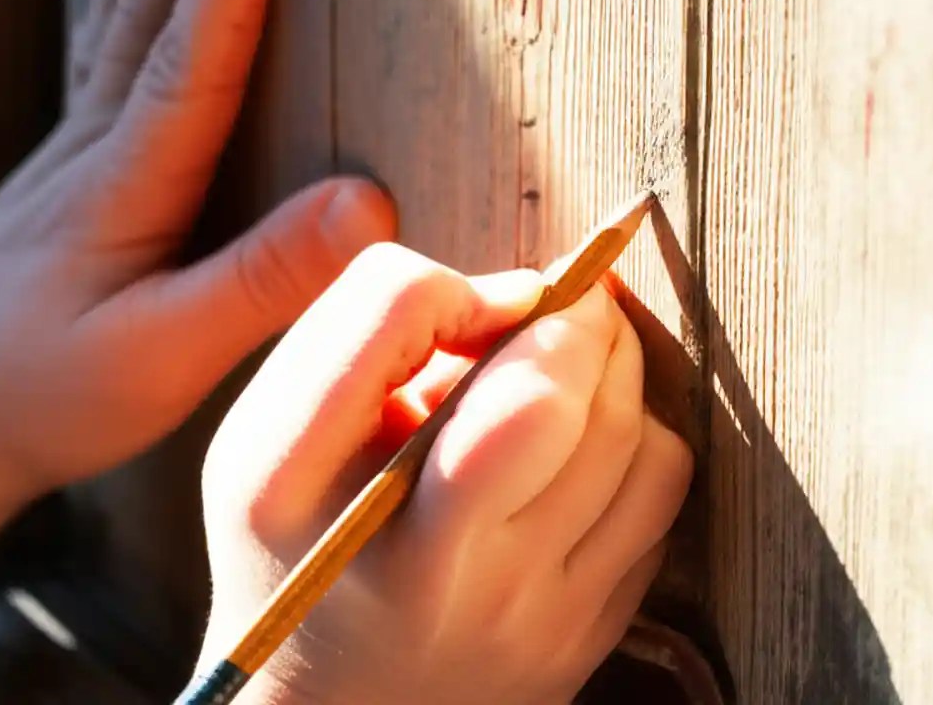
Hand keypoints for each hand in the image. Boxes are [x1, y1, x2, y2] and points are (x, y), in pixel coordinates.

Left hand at [0, 0, 391, 621]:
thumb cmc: (40, 396)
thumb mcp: (162, 354)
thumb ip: (263, 280)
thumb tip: (368, 204)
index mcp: (125, 183)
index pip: (193, 60)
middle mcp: (92, 149)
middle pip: (146, 19)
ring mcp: (71, 160)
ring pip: (121, 33)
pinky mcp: (65, 185)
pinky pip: (110, 68)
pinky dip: (138, 17)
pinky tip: (144, 12)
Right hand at [198, 245, 693, 704]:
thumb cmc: (298, 548)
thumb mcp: (273, 440)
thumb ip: (369, 337)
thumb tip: (522, 297)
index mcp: (337, 510)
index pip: (407, 345)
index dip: (454, 291)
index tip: (477, 304)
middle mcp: (443, 581)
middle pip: (551, 403)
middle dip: (578, 319)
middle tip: (566, 303)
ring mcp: (531, 621)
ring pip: (637, 447)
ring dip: (621, 372)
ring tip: (581, 365)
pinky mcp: (588, 641)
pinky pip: (659, 505)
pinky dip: (639, 444)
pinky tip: (591, 442)